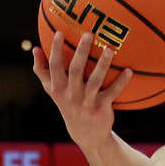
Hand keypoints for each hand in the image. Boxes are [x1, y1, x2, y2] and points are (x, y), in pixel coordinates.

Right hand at [31, 29, 132, 153]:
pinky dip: (121, 82)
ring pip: (95, 80)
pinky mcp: (101, 108)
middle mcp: (71, 94)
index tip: (60, 32)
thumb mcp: (52, 90)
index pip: (55, 66)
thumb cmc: (67, 103)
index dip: (56, 50)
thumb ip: (42, 70)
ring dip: (103, 65)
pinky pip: (112, 92)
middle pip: (75, 70)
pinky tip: (129, 70)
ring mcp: (86, 101)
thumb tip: (35, 48)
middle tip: (88, 34)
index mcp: (58, 88)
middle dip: (81, 52)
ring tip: (110, 50)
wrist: (85, 133)